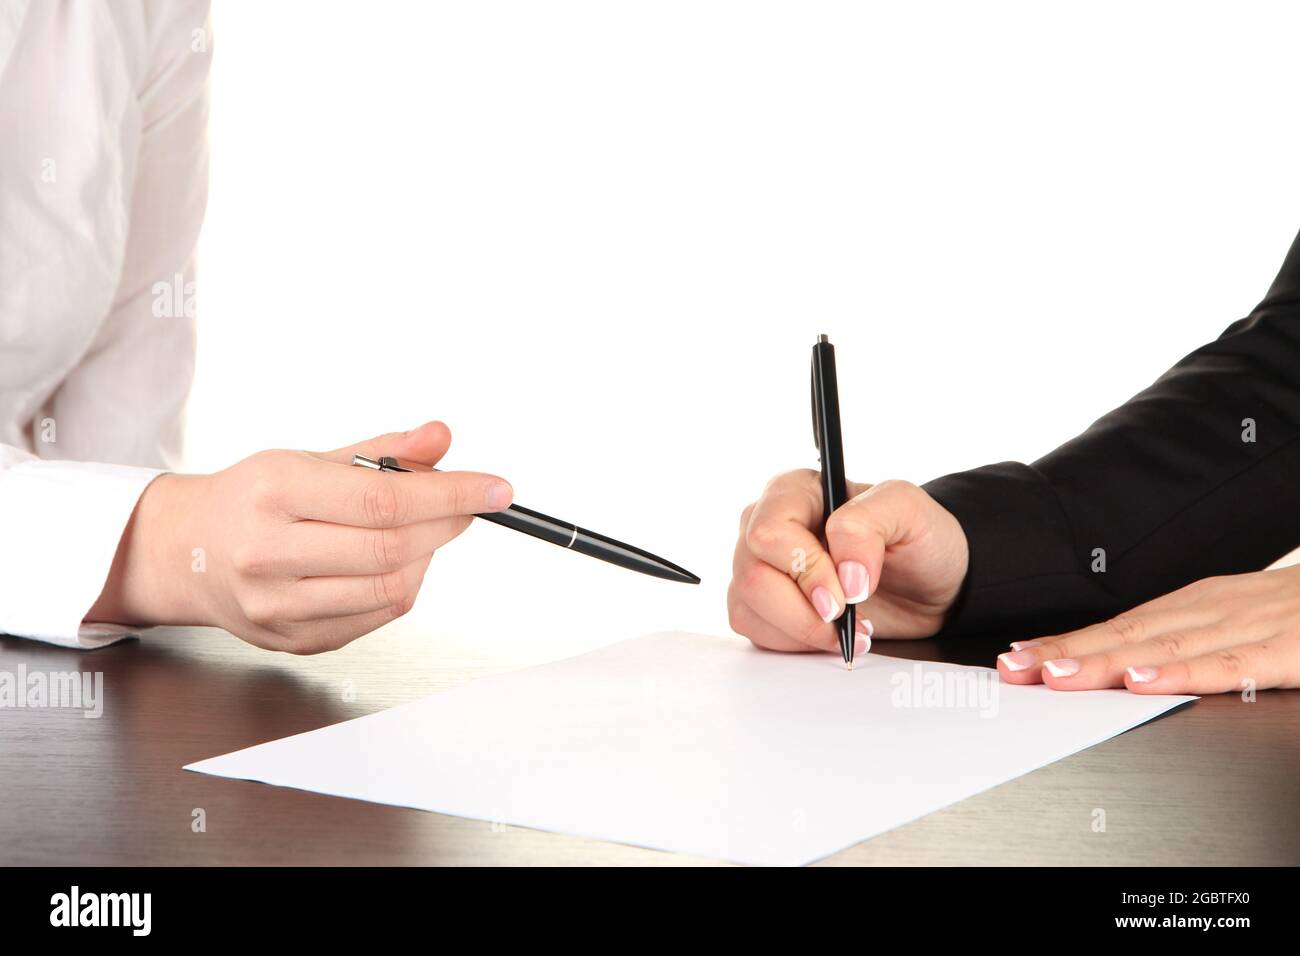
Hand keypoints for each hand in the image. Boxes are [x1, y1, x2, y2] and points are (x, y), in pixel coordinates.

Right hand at [87, 421, 511, 653]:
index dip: (452, 494)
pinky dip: (402, 587)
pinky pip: (376, 617)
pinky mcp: (292, 639)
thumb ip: (384, 451)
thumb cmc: (255, 498)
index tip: (496, 489)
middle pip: (391, 548)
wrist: (187, 552)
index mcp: (273, 490)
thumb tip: (441, 437)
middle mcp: (267, 551)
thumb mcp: (312, 457)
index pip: (384, 499)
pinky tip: (392, 564)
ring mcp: (277, 604)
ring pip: (390, 588)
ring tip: (419, 533)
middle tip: (464, 506)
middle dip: (445, 524)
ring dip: (426, 558)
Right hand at [728, 470, 969, 653]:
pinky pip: (756, 631)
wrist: (927, 580)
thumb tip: (843, 575)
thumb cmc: (916, 536)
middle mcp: (767, 524)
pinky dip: (796, 642)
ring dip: (803, 631)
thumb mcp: (907, 510)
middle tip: (846, 619)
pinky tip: (829, 632)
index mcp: (794, 491)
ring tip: (847, 628)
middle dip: (803, 611)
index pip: (769, 532)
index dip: (804, 569)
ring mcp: (759, 564)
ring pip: (748, 608)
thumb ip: (867, 526)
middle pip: (752, 576)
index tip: (846, 594)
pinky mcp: (762, 602)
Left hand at [996, 566, 1299, 693]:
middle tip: (1013, 668)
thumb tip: (1129, 661)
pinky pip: (1230, 664)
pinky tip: (1145, 681)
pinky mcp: (1289, 648)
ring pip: (1165, 646)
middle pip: (1128, 633)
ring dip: (1104, 661)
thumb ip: (1191, 639)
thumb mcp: (1243, 619)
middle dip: (1066, 651)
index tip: (1019, 655)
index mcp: (1203, 602)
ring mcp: (1252, 624)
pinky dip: (1183, 673)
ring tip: (1055, 674)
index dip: (1067, 641)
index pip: (1121, 624)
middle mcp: (1217, 607)